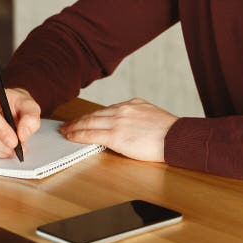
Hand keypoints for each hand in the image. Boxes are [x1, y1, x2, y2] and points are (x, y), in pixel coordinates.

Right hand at [0, 85, 40, 157]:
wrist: (10, 108)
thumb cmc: (17, 105)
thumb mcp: (30, 106)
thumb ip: (31, 118)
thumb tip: (22, 134)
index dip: (0, 130)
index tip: (14, 141)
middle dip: (1, 142)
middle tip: (16, 148)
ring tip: (12, 149)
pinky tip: (3, 150)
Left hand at [59, 98, 177, 162]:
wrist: (177, 138)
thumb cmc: (169, 132)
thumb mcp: (152, 115)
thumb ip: (137, 116)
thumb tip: (128, 124)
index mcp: (133, 104)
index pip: (106, 110)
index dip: (92, 115)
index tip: (84, 119)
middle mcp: (123, 110)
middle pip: (94, 114)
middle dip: (79, 120)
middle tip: (67, 125)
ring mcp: (119, 122)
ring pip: (90, 123)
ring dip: (75, 127)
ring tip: (66, 131)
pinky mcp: (117, 136)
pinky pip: (93, 135)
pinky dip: (80, 135)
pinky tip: (72, 137)